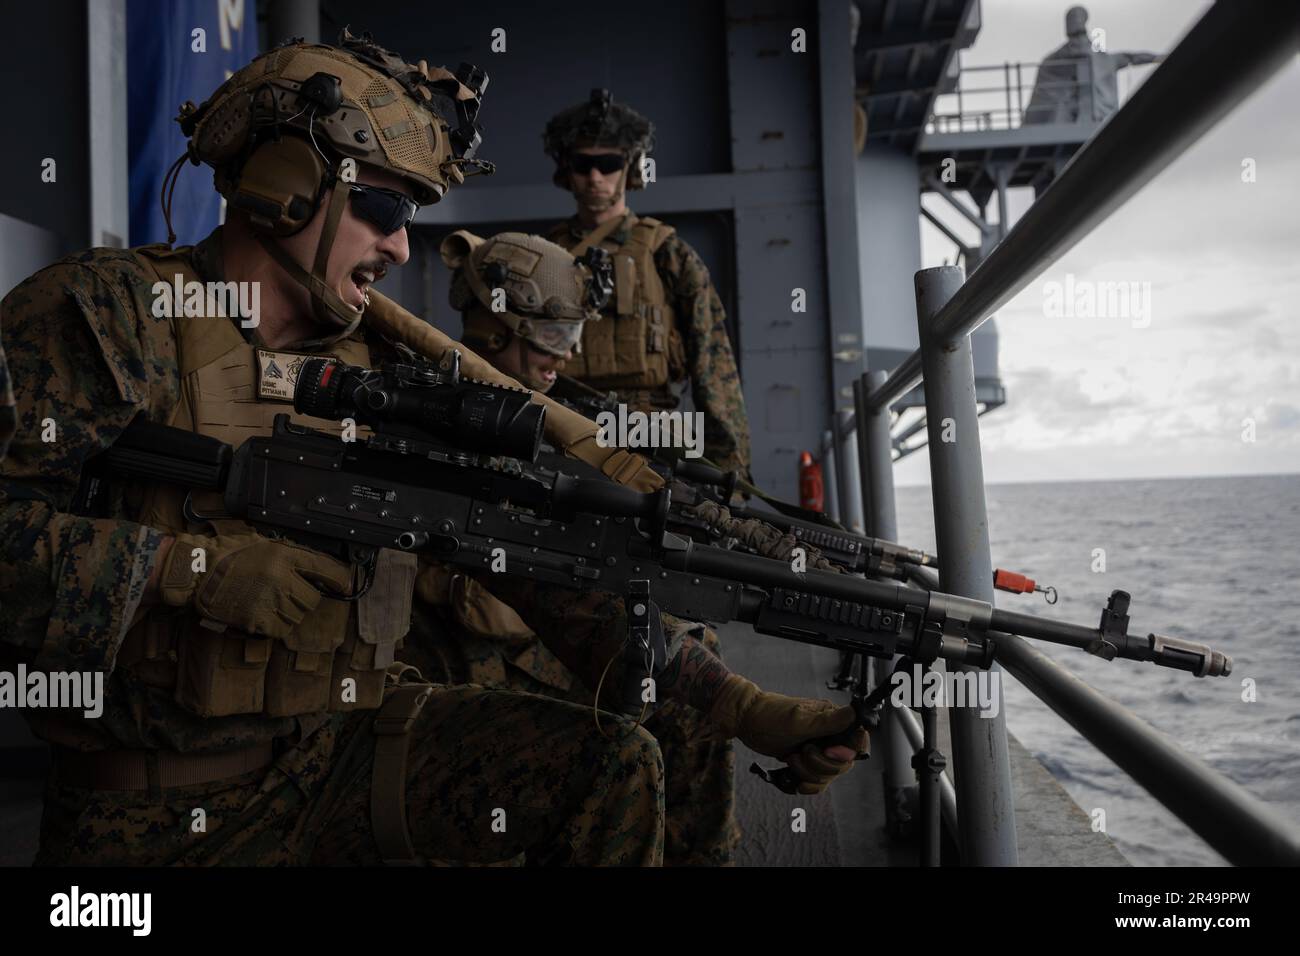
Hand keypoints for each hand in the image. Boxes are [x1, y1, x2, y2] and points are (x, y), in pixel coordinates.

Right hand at [159, 531, 355, 638]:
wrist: (198, 573)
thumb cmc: (228, 556)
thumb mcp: (264, 544)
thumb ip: (291, 554)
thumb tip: (317, 566)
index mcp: (283, 556)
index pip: (325, 568)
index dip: (341, 577)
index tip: (347, 582)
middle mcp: (281, 579)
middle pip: (313, 598)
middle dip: (305, 596)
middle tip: (289, 591)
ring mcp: (271, 601)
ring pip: (299, 615)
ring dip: (291, 611)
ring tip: (271, 600)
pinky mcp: (259, 620)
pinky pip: (283, 629)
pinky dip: (277, 624)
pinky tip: (263, 612)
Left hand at [710, 674, 868, 793]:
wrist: (746, 722)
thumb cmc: (769, 715)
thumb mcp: (799, 720)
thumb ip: (828, 721)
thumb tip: (854, 712)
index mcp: (832, 719)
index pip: (857, 740)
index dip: (848, 752)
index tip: (830, 752)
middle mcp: (829, 735)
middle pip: (843, 764)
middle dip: (821, 765)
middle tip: (801, 753)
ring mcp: (818, 749)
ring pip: (828, 776)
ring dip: (809, 774)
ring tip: (791, 759)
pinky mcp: (806, 761)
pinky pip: (816, 782)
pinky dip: (805, 783)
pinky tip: (793, 778)